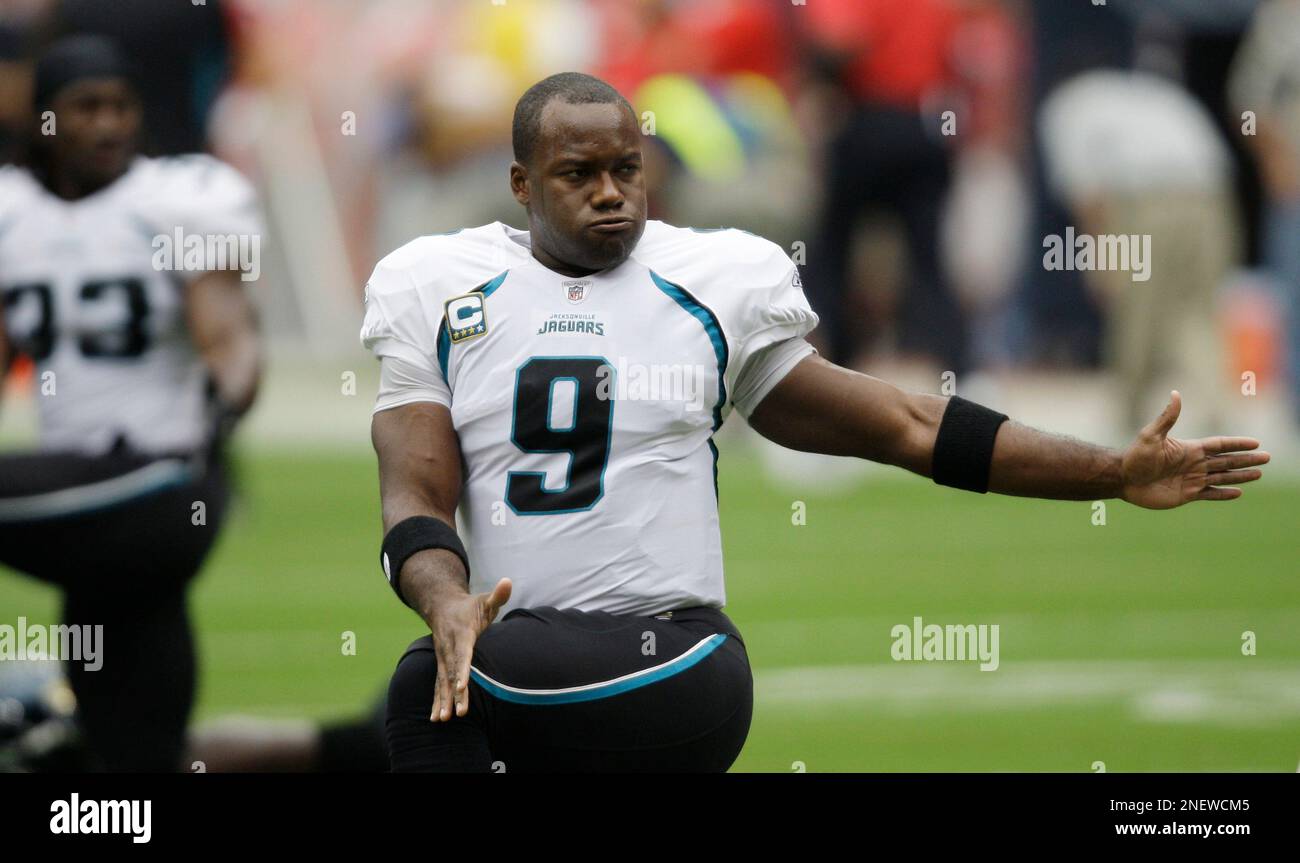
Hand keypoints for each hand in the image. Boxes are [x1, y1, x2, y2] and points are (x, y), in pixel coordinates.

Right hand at [425, 578, 510, 721]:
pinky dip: (436, 700)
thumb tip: (508, 581)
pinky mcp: (441, 665)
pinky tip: (436, 718)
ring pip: (441, 682)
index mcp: (462, 634)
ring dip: (442, 701)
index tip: (461, 686)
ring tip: (443, 720)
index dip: (462, 670)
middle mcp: (448, 648)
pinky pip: (438, 684)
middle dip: (454, 693)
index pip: (463, 654)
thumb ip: (497, 595)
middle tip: (458, 713)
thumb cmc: (470, 606)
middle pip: (452, 673)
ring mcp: (442, 657)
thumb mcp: (484, 600)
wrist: (442, 606)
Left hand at [1120, 392, 1268, 509]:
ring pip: (1222, 477)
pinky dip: (1223, 494)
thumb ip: (1167, 418)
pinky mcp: (1186, 495)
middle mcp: (1193, 464)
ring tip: (1258, 474)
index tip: (1255, 443)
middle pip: (1226, 461)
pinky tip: (1237, 493)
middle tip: (1267, 458)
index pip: (1219, 445)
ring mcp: (1191, 479)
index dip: (1237, 444)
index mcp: (1189, 449)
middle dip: (1246, 459)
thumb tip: (1175, 394)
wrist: (1122, 479)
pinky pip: (1210, 494)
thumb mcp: (1151, 435)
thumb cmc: (1135, 456)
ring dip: (1240, 476)